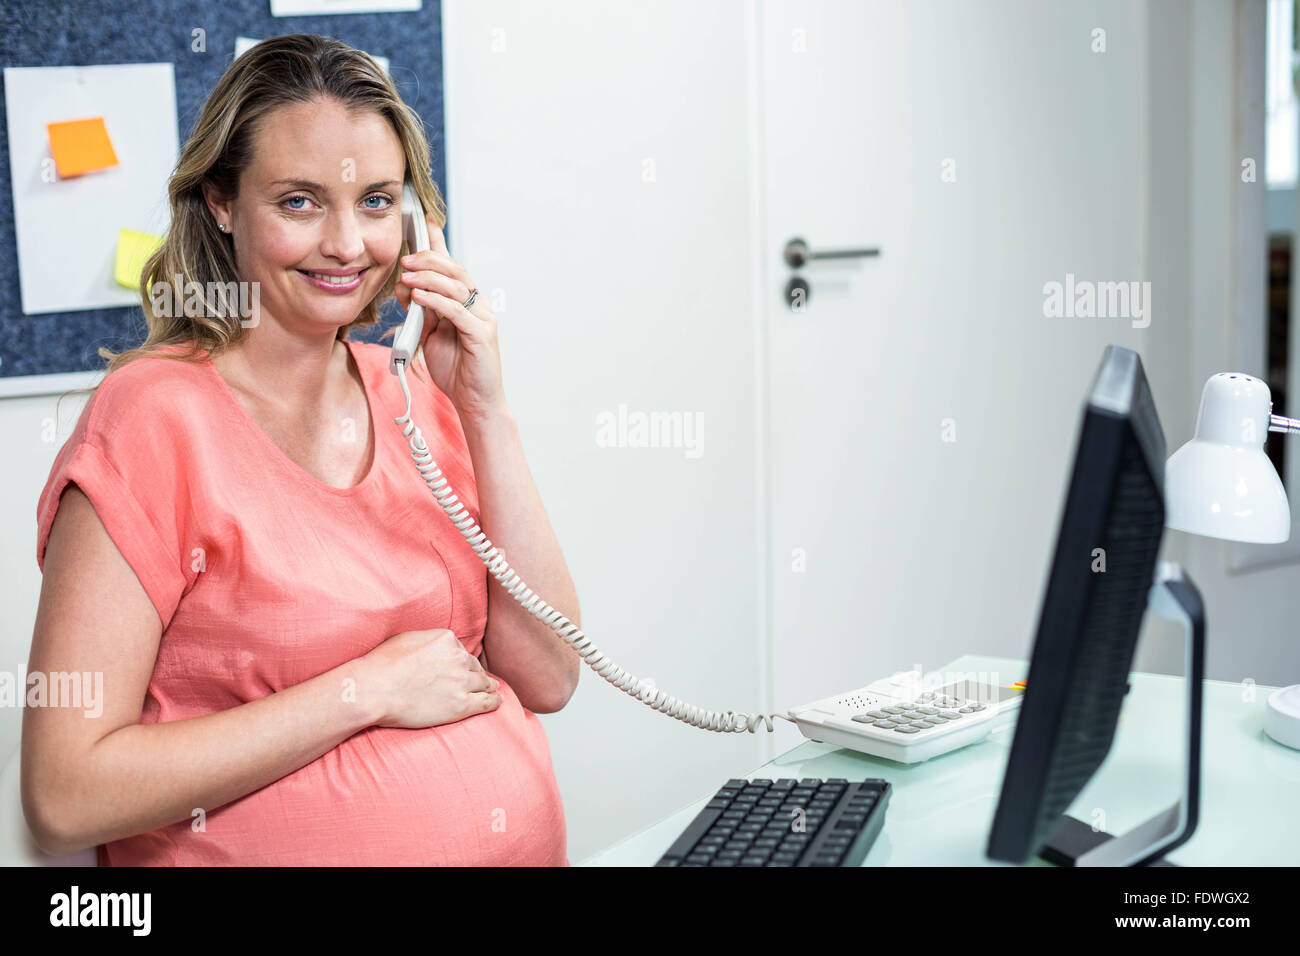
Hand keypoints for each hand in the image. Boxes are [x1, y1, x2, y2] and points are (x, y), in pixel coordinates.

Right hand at [357, 628, 501, 728]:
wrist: (375, 690)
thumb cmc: (382, 664)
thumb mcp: (406, 638)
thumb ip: (428, 639)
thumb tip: (435, 644)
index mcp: (446, 640)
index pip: (460, 650)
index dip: (459, 661)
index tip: (457, 668)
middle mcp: (458, 658)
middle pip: (473, 666)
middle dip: (474, 673)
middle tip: (476, 680)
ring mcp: (462, 682)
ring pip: (484, 682)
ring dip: (488, 686)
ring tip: (492, 690)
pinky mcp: (462, 705)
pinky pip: (487, 701)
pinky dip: (495, 700)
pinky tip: (498, 700)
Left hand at [395, 221, 506, 422]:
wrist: (475, 401)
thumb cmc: (456, 370)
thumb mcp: (431, 335)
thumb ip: (421, 311)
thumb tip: (404, 287)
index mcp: (468, 303)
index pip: (453, 267)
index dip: (440, 244)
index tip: (423, 222)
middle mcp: (479, 306)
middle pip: (456, 270)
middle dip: (429, 259)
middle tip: (406, 257)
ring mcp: (483, 319)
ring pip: (456, 286)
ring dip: (429, 277)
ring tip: (407, 274)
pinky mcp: (481, 334)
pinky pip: (456, 310)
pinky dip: (435, 300)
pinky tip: (418, 296)